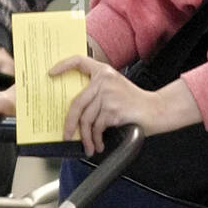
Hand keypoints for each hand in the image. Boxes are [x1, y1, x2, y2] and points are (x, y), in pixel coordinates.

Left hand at [52, 57, 201, 156]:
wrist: (156, 110)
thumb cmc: (135, 102)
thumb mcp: (115, 88)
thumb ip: (97, 91)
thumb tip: (75, 109)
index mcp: (104, 71)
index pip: (79, 61)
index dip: (63, 66)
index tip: (51, 74)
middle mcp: (104, 79)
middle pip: (76, 102)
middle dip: (69, 123)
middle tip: (66, 135)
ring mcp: (109, 94)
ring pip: (86, 119)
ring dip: (86, 137)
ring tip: (89, 146)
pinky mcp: (113, 109)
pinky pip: (97, 127)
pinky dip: (96, 139)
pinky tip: (99, 144)